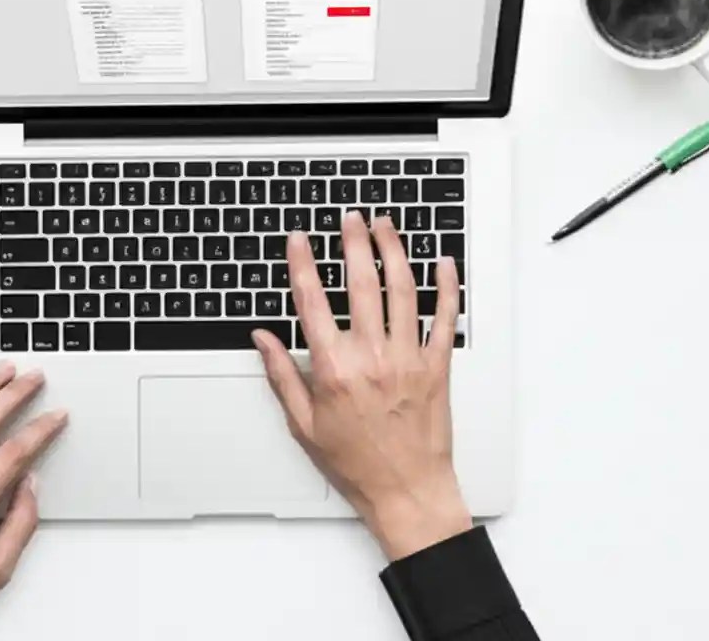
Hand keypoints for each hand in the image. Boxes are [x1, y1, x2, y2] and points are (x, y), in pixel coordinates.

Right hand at [252, 212, 469, 560]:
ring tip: (386, 226)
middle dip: (353, 243)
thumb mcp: (303, 423)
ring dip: (394, 252)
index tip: (298, 240)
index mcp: (334, 370)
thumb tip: (262, 339)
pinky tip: (442, 263)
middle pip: (361, 284)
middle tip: (350, 218)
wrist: (407, 491)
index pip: (312, 302)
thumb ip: (281, 375)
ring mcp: (408, 359)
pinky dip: (446, 288)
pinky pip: (445, 319)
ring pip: (403, 291)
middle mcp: (371, 357)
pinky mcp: (437, 367)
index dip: (302, 265)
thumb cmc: (356, 464)